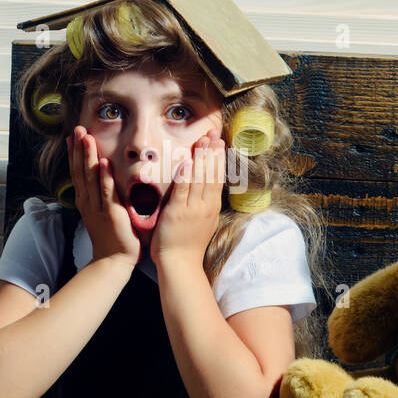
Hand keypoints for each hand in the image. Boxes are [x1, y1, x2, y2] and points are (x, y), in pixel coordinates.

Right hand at [67, 125, 140, 265]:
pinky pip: (106, 192)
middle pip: (80, 170)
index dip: (75, 153)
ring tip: (86, 138)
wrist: (113, 260)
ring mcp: (97, 207)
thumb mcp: (102, 212)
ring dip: (88, 156)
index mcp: (85, 200)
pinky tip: (102, 163)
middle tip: (77, 129)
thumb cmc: (111, 236)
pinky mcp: (111, 213)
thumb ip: (102, 195)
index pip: (77, 172)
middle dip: (79, 149)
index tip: (73, 136)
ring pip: (90, 177)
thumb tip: (104, 178)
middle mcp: (87, 201)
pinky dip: (104, 177)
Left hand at [150, 133, 224, 270]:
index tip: (219, 142)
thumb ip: (204, 204)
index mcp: (212, 207)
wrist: (180, 264)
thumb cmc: (188, 245)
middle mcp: (205, 205)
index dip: (218, 158)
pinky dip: (186, 175)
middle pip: (211, 174)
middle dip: (212, 152)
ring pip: (200, 179)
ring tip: (203, 141)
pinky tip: (187, 162)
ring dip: (201, 158)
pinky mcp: (178, 212)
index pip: (218, 177)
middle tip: (213, 134)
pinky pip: (183, 190)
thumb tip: (207, 189)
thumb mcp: (204, 222)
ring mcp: (193, 208)